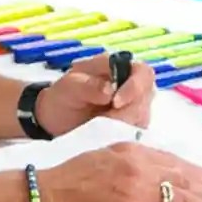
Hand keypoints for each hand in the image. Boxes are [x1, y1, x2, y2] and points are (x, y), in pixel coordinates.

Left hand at [34, 54, 155, 136]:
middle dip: (128, 111)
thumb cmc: (61, 97)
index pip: (142, 72)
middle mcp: (130, 83)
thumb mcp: (69, 87)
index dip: (135, 87)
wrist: (54, 119)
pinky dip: (123, 135)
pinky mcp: (130, 125)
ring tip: (101, 127)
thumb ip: (89, 86)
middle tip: (105, 120)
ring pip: (144, 115)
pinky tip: (107, 135)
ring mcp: (133, 105)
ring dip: (124, 124)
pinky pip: (137, 131)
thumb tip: (110, 90)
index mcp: (117, 66)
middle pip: (147, 95)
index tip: (116, 103)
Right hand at [35, 142, 201, 201]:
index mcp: (132, 151)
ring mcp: (137, 194)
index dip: (199, 173)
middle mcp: (139, 169)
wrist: (43, 198)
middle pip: (186, 182)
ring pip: (185, 201)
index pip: (175, 163)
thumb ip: (131, 158)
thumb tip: (155, 166)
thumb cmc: (67, 179)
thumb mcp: (103, 155)